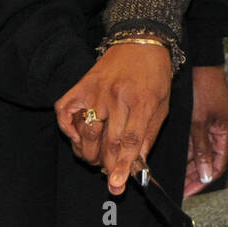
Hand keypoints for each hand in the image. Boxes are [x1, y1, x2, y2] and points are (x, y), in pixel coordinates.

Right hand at [54, 43, 171, 194]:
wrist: (141, 41)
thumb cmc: (154, 75)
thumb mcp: (161, 105)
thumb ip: (149, 135)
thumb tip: (138, 164)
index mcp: (142, 102)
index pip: (130, 141)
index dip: (122, 166)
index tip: (116, 185)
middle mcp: (117, 97)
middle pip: (107, 142)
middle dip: (106, 165)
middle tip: (108, 175)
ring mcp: (96, 91)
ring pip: (87, 132)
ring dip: (88, 153)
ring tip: (95, 158)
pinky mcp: (81, 85)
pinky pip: (65, 112)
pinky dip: (68, 129)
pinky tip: (80, 137)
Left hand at [184, 66, 227, 197]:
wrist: (200, 64)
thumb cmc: (203, 89)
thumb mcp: (199, 122)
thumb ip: (202, 149)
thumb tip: (206, 174)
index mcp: (226, 134)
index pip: (218, 167)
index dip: (203, 181)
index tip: (187, 191)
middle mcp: (221, 132)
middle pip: (209, 162)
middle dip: (194, 176)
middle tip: (177, 187)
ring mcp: (212, 126)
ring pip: (201, 153)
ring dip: (189, 165)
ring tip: (173, 177)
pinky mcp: (203, 119)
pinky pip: (196, 141)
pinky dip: (187, 151)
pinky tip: (175, 158)